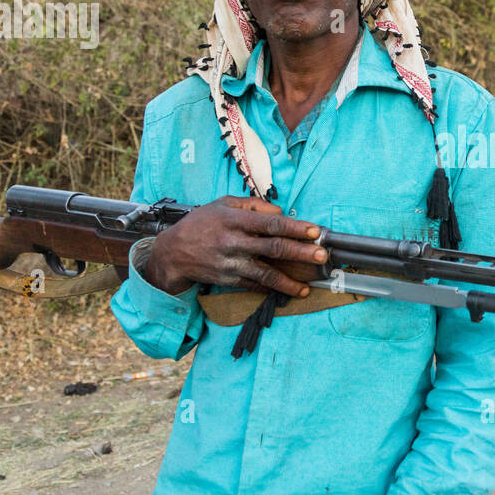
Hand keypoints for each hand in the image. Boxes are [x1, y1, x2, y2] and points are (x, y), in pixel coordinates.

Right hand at [142, 195, 326, 295]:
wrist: (173, 253)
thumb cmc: (201, 223)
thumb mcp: (223, 204)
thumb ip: (254, 205)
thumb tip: (280, 211)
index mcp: (235, 220)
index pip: (270, 223)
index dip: (294, 227)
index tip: (315, 231)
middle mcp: (234, 242)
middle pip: (273, 248)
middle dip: (301, 252)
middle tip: (321, 255)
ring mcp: (232, 264)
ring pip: (266, 273)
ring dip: (289, 281)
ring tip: (309, 284)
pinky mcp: (229, 280)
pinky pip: (255, 285)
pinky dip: (274, 289)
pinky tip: (291, 290)